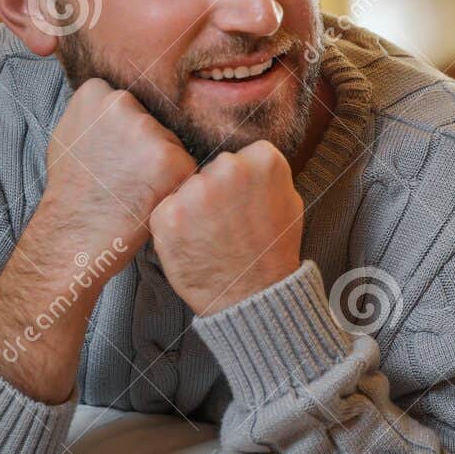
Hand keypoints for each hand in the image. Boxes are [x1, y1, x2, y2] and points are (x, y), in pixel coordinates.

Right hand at [39, 77, 197, 262]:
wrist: (76, 233)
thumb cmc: (73, 190)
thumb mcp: (69, 135)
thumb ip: (93, 113)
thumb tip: (112, 99)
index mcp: (95, 94)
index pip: (125, 101)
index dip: (121, 130)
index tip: (110, 151)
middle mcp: (122, 104)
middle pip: (151, 120)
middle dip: (145, 144)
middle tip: (124, 174)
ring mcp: (148, 130)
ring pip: (170, 142)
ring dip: (162, 163)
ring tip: (135, 186)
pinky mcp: (172, 159)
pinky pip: (186, 165)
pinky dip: (175, 183)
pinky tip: (150, 196)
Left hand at [149, 140, 304, 315]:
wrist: (253, 297)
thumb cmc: (272, 253)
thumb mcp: (289, 202)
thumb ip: (266, 176)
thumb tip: (249, 159)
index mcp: (263, 160)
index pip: (242, 156)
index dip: (241, 182)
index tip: (245, 202)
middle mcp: (228, 168)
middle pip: (211, 169)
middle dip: (215, 191)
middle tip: (227, 223)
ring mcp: (195, 191)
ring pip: (187, 189)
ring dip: (193, 208)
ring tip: (211, 236)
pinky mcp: (167, 215)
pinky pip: (166, 210)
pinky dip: (174, 227)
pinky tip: (194, 243)